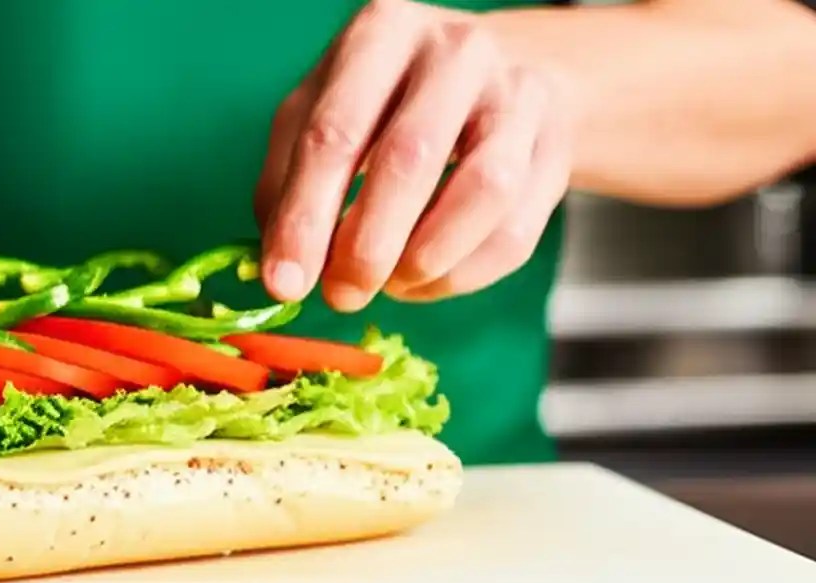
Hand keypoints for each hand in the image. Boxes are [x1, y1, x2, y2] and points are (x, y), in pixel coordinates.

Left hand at [256, 0, 574, 308]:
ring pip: (479, 194)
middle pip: (408, 160)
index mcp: (381, 32)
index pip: (334, 133)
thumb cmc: (391, 102)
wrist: (502, 75)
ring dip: (424, 261)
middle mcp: (455, 52)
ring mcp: (516, 94)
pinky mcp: (555, 144)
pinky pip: (516, 230)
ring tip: (390, 284)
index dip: (304, 218)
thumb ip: (288, 184)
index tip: (285, 283)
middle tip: (341, 295)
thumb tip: (282, 269)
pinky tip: (429, 277)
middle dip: (366, 248)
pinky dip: (463, 273)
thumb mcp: (325, 114)